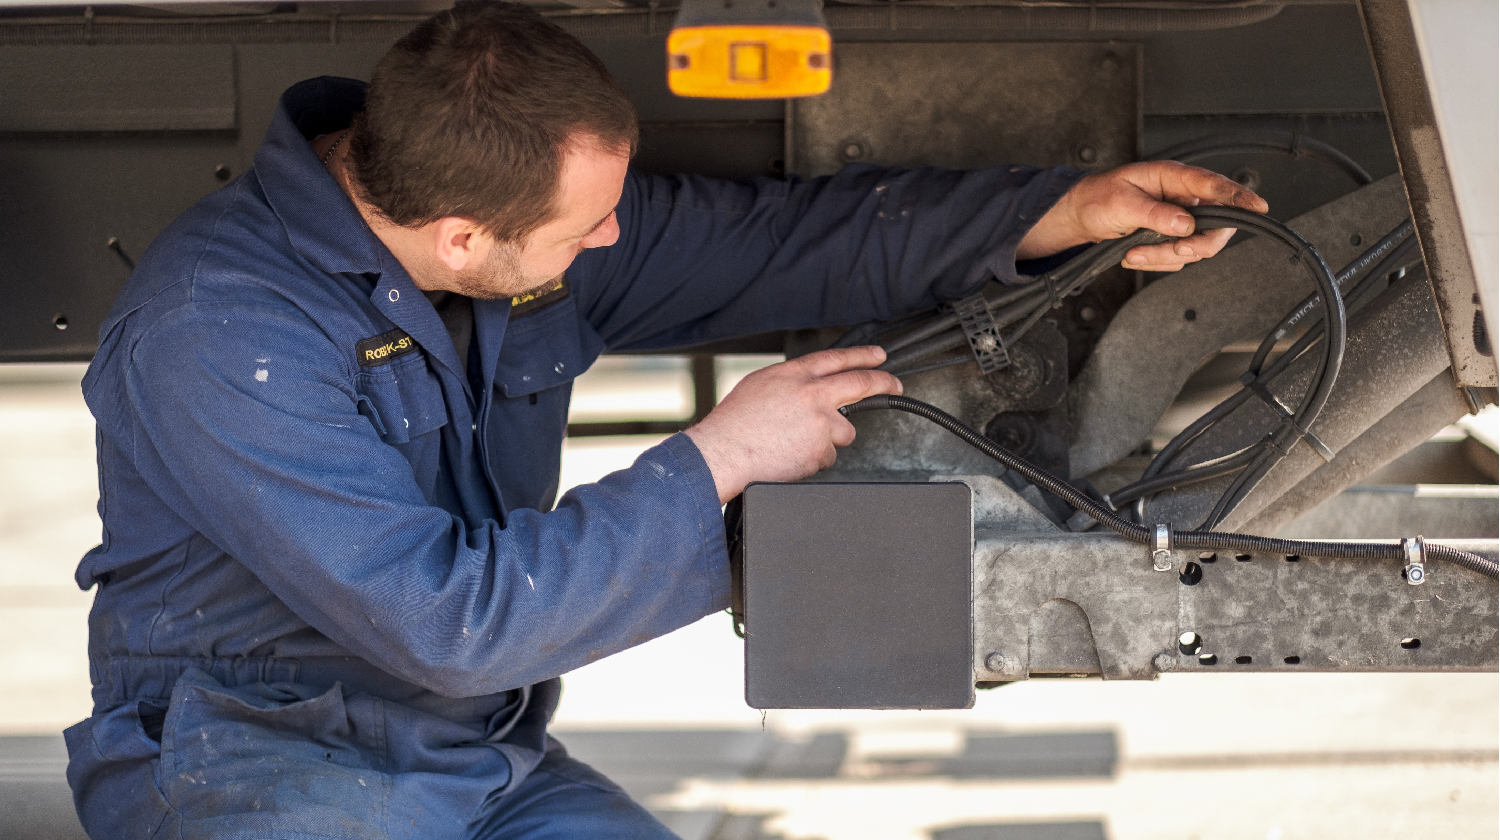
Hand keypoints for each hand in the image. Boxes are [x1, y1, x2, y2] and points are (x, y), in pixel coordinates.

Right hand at [684, 346, 901, 503]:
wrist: (721, 454)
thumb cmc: (732, 427)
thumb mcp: (758, 388)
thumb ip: (789, 385)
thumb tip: (810, 388)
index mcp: (792, 375)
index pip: (836, 359)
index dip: (862, 356)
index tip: (878, 356)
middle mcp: (811, 393)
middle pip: (860, 384)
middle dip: (884, 383)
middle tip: (895, 385)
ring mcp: (819, 422)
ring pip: (844, 431)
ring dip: (829, 439)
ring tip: (797, 444)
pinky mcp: (821, 449)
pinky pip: (828, 456)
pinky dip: (814, 460)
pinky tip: (791, 457)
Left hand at [1017, 161, 1269, 270]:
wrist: (1081, 215)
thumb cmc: (1098, 197)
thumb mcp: (1121, 202)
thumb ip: (1153, 214)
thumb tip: (1184, 223)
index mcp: (1172, 177)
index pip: (1213, 185)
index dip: (1238, 196)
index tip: (1258, 206)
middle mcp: (1182, 197)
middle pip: (1214, 226)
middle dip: (1192, 245)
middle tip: (1171, 251)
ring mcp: (1179, 219)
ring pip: (1194, 247)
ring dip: (1164, 257)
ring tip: (1134, 252)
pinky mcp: (1171, 237)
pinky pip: (1177, 258)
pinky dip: (1156, 262)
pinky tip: (1134, 254)